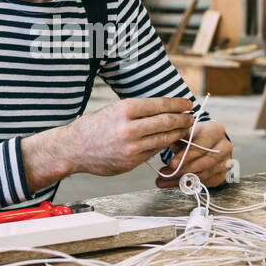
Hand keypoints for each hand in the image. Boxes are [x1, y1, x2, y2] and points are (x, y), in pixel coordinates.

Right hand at [22, 97, 194, 189]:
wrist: (74, 149)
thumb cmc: (94, 127)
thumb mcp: (114, 110)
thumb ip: (138, 111)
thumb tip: (164, 109)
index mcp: (125, 109)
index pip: (160, 105)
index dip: (177, 104)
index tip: (187, 103)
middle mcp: (129, 128)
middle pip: (166, 122)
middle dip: (182, 119)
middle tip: (191, 117)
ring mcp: (131, 147)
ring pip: (163, 138)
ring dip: (177, 133)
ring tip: (184, 129)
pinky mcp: (131, 161)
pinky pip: (153, 151)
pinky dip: (163, 145)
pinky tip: (168, 141)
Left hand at [155, 119, 230, 189]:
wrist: (207, 143)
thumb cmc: (193, 137)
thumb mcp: (184, 132)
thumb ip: (178, 137)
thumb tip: (166, 143)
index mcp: (215, 131)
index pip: (200, 146)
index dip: (185, 156)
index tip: (171, 164)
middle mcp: (224, 147)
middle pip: (202, 163)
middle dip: (181, 170)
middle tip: (165, 174)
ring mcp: (225, 162)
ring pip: (202, 175)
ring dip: (182, 180)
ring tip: (165, 180)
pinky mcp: (222, 175)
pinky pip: (205, 182)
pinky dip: (189, 184)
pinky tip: (176, 183)